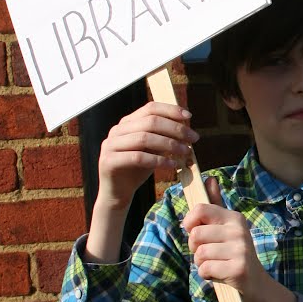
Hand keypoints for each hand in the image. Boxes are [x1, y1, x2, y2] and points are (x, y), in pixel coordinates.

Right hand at [86, 100, 198, 262]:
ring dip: (169, 144)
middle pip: (150, 122)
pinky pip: (137, 157)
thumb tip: (186, 130)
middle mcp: (117, 130)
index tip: (189, 117)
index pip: (150, 108)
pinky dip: (158, 160)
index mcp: (127, 123)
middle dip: (175, 129)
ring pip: (144, 138)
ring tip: (186, 151)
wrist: (117, 193)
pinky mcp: (109, 162)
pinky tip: (172, 165)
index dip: (171, 110)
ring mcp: (110, 145)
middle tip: (194, 138)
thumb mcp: (153, 150)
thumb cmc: (137, 170)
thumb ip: (164, 138)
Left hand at [184, 177, 265, 300]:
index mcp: (235, 217)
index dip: (190, 223)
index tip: (196, 232)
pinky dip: (207, 275)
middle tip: (210, 253)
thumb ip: (216, 205)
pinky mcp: (238, 268)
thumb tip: (210, 178)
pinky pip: (205, 268)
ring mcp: (240, 249)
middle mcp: (239, 230)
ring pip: (199, 254)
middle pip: (195, 234)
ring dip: (201, 263)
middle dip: (195, 248)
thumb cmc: (234, 254)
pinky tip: (219, 274)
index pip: (200, 209)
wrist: (256, 284)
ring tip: (216, 264)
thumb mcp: (227, 228)